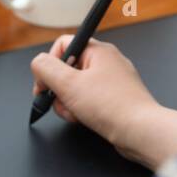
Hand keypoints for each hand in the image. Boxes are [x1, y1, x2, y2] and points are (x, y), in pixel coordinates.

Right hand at [31, 35, 163, 159]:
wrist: (139, 131)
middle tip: (61, 102)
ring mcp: (112, 81)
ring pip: (77, 87)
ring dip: (68, 102)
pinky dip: (82, 109)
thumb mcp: (68, 84)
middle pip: (68, 68)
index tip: (44, 83)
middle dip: (58, 89)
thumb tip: (37, 63)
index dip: (49, 64)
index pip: (63, 44)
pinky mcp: (115, 98)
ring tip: (76, 113)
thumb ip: (46, 69)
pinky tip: (85, 118)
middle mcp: (107, 62)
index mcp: (98, 50)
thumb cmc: (112, 107)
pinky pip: (89, 99)